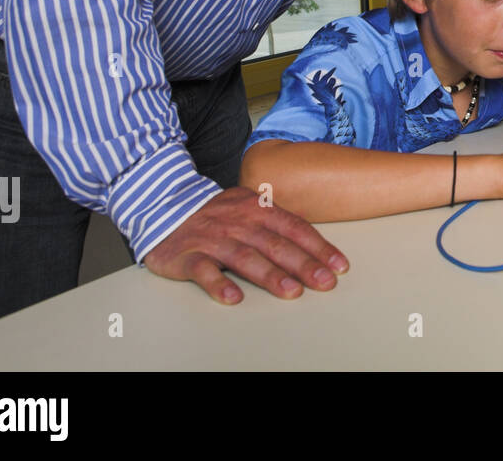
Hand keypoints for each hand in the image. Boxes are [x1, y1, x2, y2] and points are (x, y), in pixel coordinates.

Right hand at [143, 187, 349, 304]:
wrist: (163, 206)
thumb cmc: (216, 214)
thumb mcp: (249, 207)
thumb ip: (277, 223)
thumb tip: (315, 246)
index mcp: (257, 208)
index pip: (294, 227)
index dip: (318, 247)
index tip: (339, 266)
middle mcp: (238, 221)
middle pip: (275, 244)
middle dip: (303, 264)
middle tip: (325, 283)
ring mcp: (212, 238)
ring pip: (245, 257)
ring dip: (270, 275)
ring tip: (292, 291)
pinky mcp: (187, 255)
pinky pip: (204, 270)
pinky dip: (218, 283)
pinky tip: (234, 297)